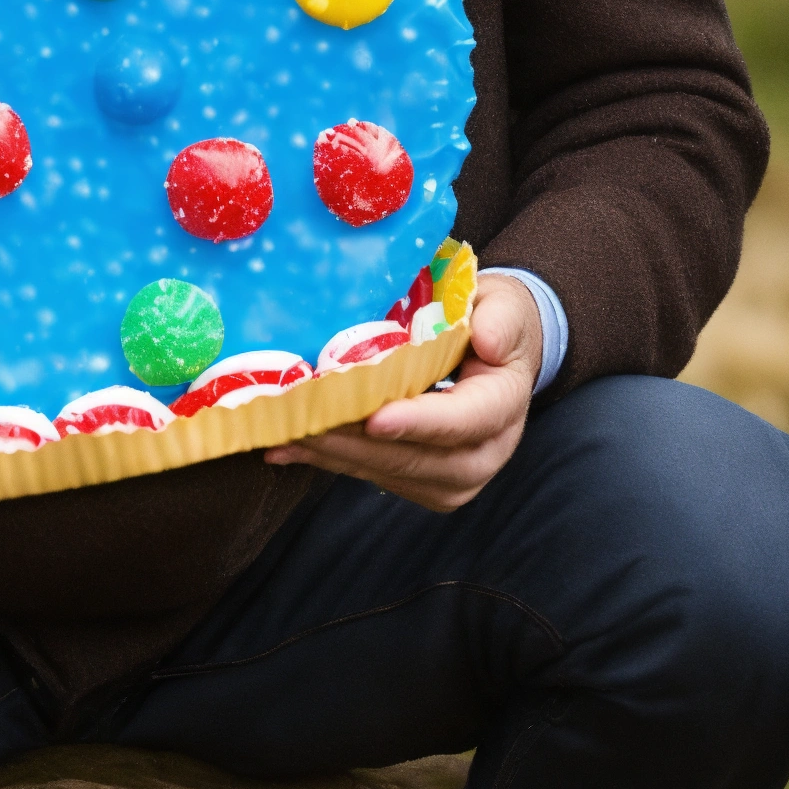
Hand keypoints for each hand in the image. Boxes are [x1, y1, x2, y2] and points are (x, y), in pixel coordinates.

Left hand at [265, 274, 542, 512]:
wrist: (494, 351)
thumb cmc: (491, 319)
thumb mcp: (503, 305)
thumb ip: (499, 318)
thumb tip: (489, 340)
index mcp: (505, 404)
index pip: (466, 420)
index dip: (419, 422)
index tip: (374, 420)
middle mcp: (485, 453)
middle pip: (415, 457)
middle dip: (354, 441)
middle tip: (301, 420)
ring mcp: (453, 477)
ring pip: (386, 471)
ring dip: (332, 452)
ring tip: (283, 430)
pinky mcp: (422, 484)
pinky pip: (372, 474)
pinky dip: (329, 459)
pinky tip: (288, 444)